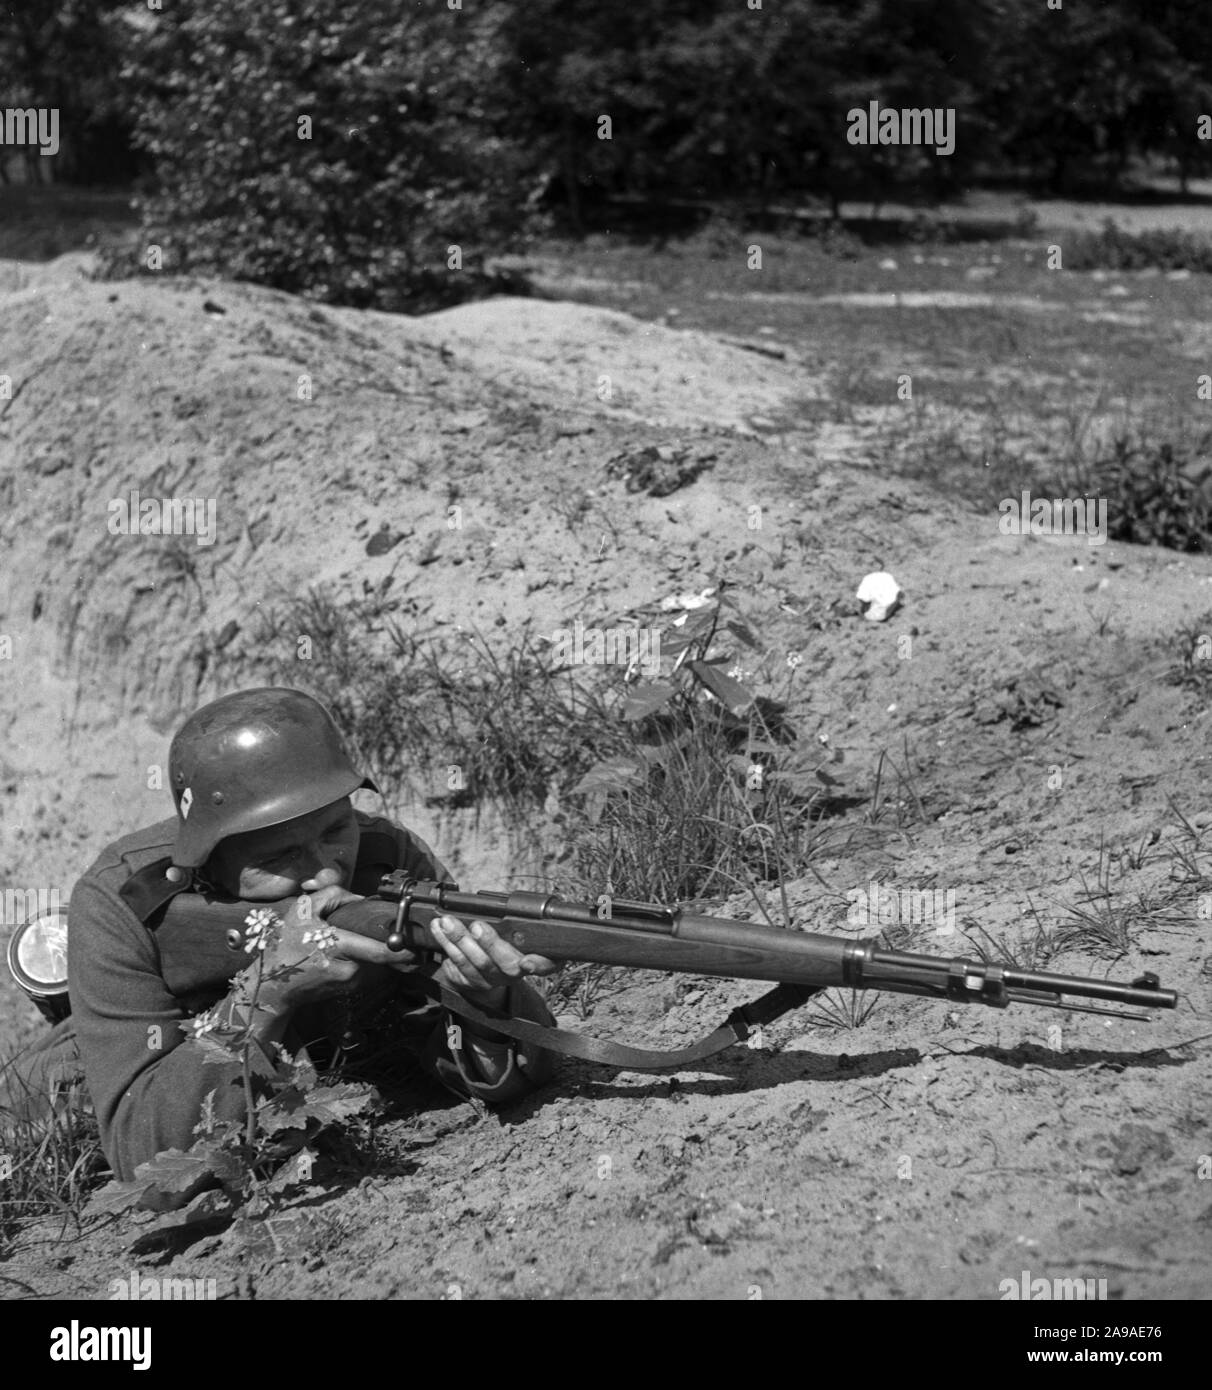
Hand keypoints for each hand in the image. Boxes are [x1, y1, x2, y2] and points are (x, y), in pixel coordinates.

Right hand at [252, 870, 421, 1009]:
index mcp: (340, 947)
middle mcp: (350, 969)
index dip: (405, 948)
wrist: (273, 985)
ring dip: (386, 954)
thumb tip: (360, 898)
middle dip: (403, 949)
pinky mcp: (350, 989)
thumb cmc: (286, 945)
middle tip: (415, 938)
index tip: (419, 941)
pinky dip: (373, 960)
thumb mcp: (303, 910)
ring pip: (381, 965)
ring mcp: (351, 982)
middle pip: (388, 959)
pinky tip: (363, 949)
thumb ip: (333, 895)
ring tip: (385, 939)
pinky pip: (371, 971)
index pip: (382, 953)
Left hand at [430, 915, 557, 1004]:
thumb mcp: (516, 929)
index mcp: (533, 958)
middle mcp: (513, 973)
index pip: (545, 964)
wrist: (488, 968)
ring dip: (458, 942)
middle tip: (476, 926)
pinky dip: (446, 949)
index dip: (539, 965)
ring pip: (474, 966)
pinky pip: (457, 971)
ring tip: (446, 923)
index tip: (527, 962)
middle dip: (489, 944)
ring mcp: (492, 982)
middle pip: (503, 964)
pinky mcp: (471, 985)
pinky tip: (439, 933)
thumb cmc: (504, 940)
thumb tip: (506, 910)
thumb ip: (516, 923)